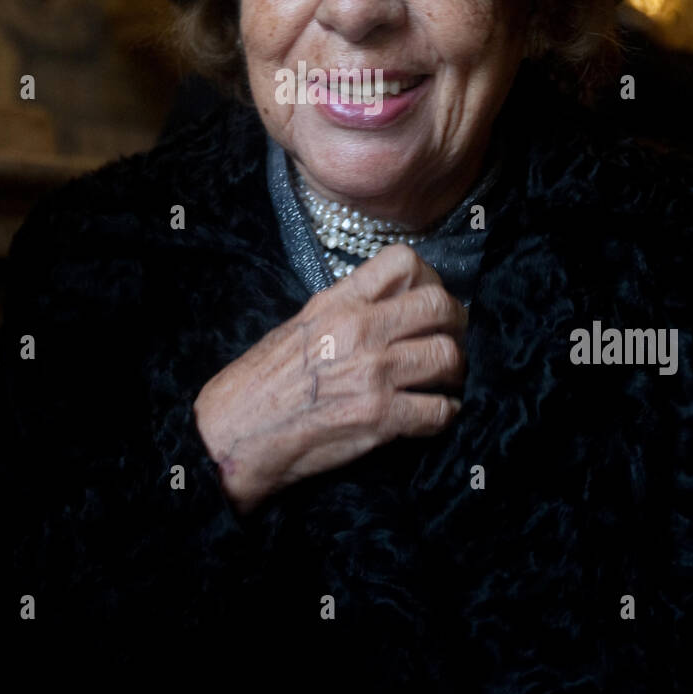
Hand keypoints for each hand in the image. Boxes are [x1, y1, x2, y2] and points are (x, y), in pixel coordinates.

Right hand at [193, 243, 467, 514]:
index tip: (428, 298)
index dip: (429, 278)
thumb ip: (346, 309)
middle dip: (456, 323)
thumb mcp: (300, 324)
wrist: (235, 432)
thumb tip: (388, 304)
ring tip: (444, 380)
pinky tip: (435, 413)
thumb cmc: (262, 382)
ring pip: (449, 355)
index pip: (404, 261)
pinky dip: (446, 413)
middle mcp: (360, 330)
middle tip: (451, 338)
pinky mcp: (380, 418)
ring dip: (455, 371)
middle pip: (440, 304)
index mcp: (338, 302)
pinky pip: (440, 410)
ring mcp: (373, 374)